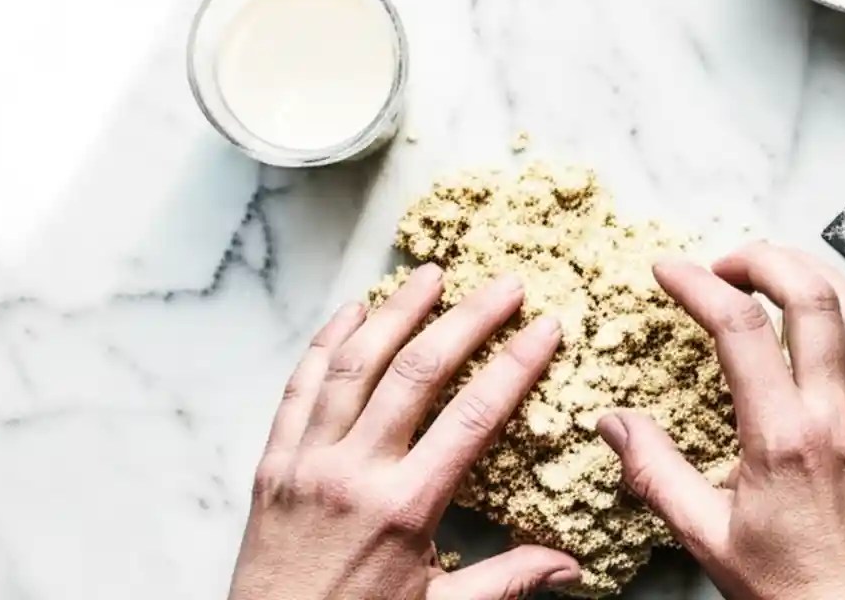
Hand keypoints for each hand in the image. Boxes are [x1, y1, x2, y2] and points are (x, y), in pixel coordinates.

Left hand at [228, 264, 580, 599]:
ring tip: (430, 275)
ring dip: (395, 312)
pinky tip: (350, 312)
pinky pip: (298, 387)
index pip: (473, 417)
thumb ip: (506, 580)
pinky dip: (325, 342)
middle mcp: (354, 473)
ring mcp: (306, 462)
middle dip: (467, 319)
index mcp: (405, 508)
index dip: (514, 366)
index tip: (545, 328)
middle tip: (504, 284)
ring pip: (353, 365)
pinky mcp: (272, 464)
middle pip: (417, 372)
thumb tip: (572, 567)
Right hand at [597, 243, 844, 599]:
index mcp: (782, 437)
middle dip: (761, 260)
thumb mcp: (704, 535)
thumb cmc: (790, 589)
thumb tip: (614, 424)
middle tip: (724, 263)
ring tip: (779, 265)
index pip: (738, 327)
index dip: (698, 285)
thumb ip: (654, 472)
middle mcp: (836, 417)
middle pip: (809, 298)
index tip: (670, 272)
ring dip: (816, 273)